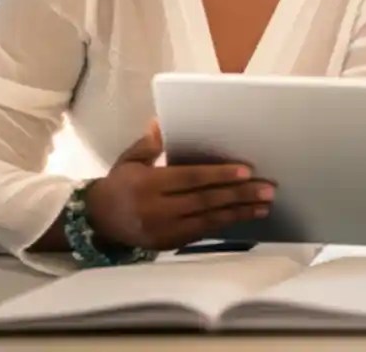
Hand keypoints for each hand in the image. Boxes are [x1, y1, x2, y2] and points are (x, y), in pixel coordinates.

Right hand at [85, 121, 275, 250]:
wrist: (98, 221)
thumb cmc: (120, 184)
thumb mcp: (130, 159)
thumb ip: (150, 143)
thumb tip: (161, 121)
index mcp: (147, 184)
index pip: (190, 178)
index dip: (220, 175)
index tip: (247, 171)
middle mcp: (157, 209)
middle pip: (205, 200)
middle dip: (239, 195)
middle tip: (268, 189)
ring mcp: (164, 230)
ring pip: (208, 220)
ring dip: (239, 212)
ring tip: (264, 205)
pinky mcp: (169, 243)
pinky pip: (203, 232)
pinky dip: (225, 224)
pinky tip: (244, 216)